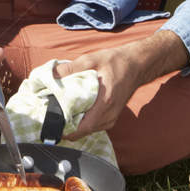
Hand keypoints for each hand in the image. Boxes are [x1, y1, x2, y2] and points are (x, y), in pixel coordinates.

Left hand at [53, 30, 188, 137]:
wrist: (137, 65)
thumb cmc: (116, 62)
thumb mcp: (92, 59)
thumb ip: (72, 67)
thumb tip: (52, 74)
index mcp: (105, 101)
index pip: (85, 126)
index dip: (69, 131)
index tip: (55, 127)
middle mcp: (110, 113)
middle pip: (86, 131)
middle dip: (69, 128)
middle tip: (54, 120)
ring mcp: (113, 116)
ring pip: (91, 130)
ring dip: (77, 126)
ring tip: (62, 117)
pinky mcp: (113, 116)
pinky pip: (97, 126)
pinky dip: (85, 123)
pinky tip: (76, 114)